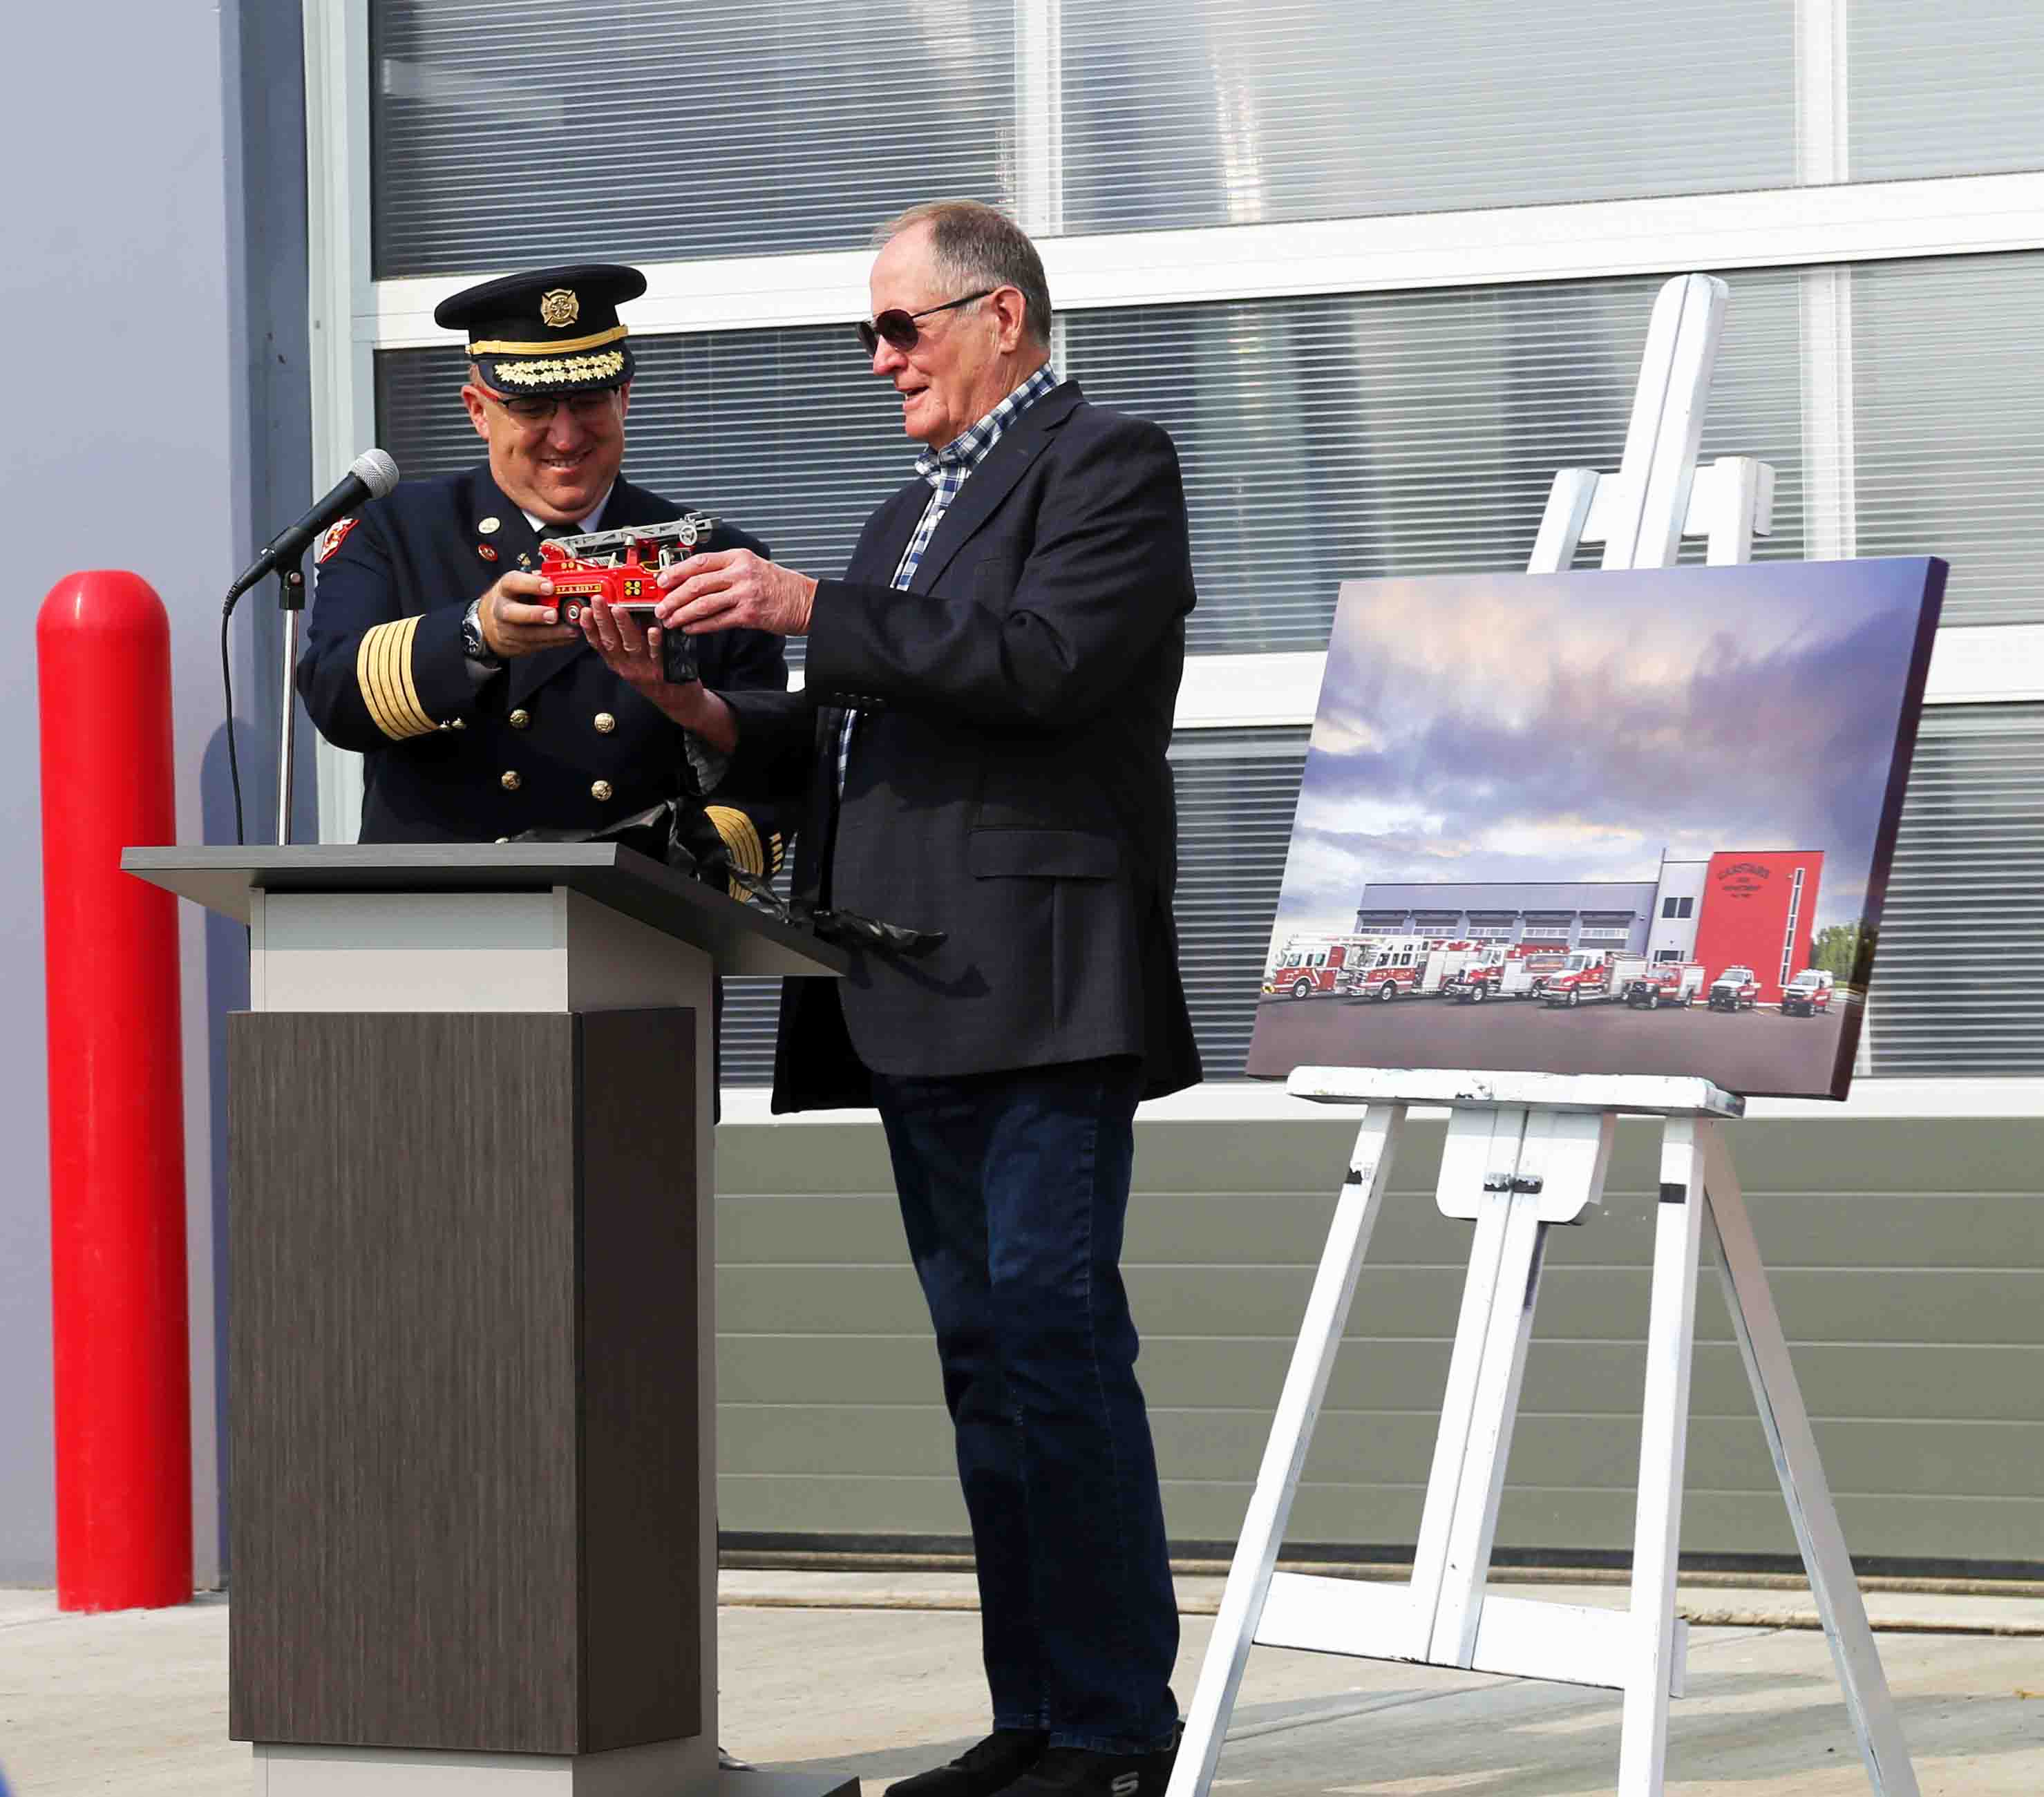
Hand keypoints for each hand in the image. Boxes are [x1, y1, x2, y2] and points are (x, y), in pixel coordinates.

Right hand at [478, 571, 579, 658]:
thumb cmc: (512, 599)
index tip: (550, 586)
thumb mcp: (520, 584)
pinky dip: (554, 642)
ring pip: (526, 634)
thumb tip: (563, 571)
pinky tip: (567, 637)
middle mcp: (502, 608)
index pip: (513, 582)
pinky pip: (535, 645)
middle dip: (534, 614)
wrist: (489, 623)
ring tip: (570, 630)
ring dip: (551, 633)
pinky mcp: (514, 645)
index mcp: (505, 588)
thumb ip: (539, 579)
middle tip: (554, 614)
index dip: (531, 584)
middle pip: (512, 612)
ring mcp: (505, 629)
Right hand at [578, 597, 717, 733]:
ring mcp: (645, 669)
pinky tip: (653, 630)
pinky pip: (658, 655)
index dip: (589, 628)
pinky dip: (655, 642)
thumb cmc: (655, 678)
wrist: (678, 702)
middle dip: (602, 619)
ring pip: (631, 646)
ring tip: (617, 609)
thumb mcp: (633, 661)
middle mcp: (628, 666)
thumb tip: (625, 609)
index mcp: (618, 662)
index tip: (584, 611)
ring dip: (623, 626)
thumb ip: (628, 638)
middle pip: (611, 641)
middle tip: (598, 601)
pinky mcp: (663, 671)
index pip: (598, 643)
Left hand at [655, 548, 816, 637]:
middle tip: (660, 607)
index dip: (675, 572)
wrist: (807, 602)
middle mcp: (740, 572)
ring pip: (703, 603)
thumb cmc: (781, 586)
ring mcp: (745, 593)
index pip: (699, 561)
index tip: (661, 581)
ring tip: (670, 621)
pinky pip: (717, 621)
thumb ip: (726, 570)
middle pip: (696, 583)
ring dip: (682, 614)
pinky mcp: (749, 614)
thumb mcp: (753, 566)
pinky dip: (700, 627)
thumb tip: (694, 580)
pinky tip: (690, 629)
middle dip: (673, 597)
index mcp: (739, 557)